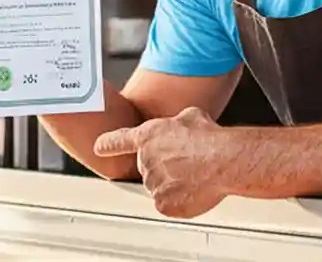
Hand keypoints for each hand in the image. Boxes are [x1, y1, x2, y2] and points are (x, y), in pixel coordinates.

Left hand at [94, 107, 233, 218]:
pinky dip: (181, 201)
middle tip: (189, 165)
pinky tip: (195, 190)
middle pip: (149, 168)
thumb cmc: (209, 138)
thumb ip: (176, 125)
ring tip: (196, 176)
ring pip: (160, 187)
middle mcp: (145, 160)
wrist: (222, 161)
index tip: (98, 147)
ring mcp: (152, 184)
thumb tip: (182, 127)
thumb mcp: (190, 117)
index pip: (121, 140)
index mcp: (149, 136)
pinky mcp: (162, 204)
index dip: (109, 144)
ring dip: (174, 184)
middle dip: (166, 168)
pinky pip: (169, 205)